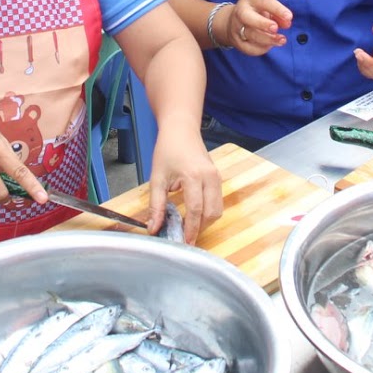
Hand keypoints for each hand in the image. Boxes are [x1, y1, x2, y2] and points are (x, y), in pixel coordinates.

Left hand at [146, 126, 224, 243]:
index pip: (195, 210)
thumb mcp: (157, 178)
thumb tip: (154, 228)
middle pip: (212, 213)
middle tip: (186, 238)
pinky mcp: (218, 178)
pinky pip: (218, 201)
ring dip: (205, 221)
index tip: (184, 243)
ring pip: (218, 209)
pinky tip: (194, 215)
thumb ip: (156, 205)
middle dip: (200, 228)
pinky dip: (208, 211)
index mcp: (193, 176)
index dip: (190, 229)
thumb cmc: (167, 150)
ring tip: (189, 228)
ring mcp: (217, 177)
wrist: (181, 129)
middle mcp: (210, 177)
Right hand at [226, 0, 292, 55]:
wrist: (234, 22)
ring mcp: (236, 28)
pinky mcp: (237, 42)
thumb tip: (287, 23)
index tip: (289, 17)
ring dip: (268, 39)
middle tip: (276, 28)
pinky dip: (262, 48)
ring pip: (251, 35)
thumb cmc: (257, 12)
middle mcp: (240, 12)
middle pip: (247, 17)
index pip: (263, 1)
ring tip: (281, 40)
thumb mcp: (268, 7)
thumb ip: (278, 14)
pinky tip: (271, 45)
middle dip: (263, 24)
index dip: (277, 9)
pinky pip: (250, 48)